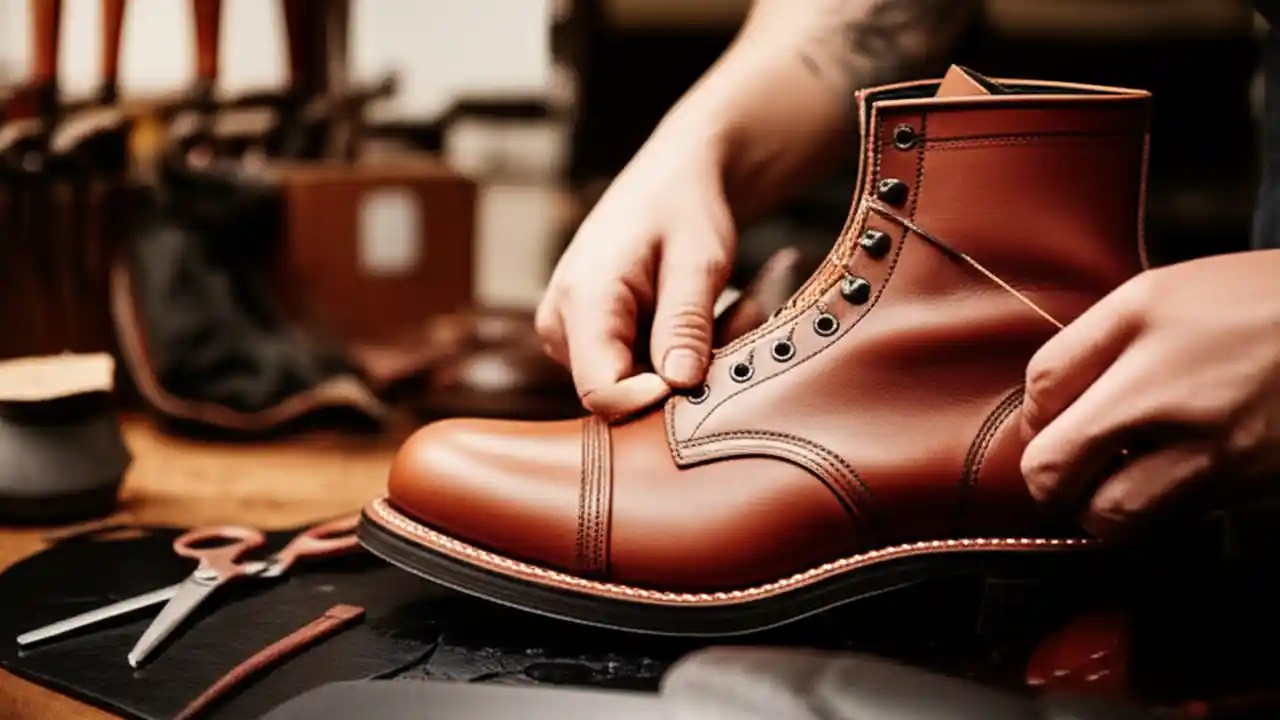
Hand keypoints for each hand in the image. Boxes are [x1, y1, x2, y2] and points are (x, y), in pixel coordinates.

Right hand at [536, 120, 736, 412]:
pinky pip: (641, 371)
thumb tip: (678, 384)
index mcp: (582, 300)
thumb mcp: (698, 260)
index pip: (600, 391)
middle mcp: (562, 325)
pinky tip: (705, 315)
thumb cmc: (684, 210)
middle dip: (686, 373)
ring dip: (692, 360)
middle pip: (623, 392)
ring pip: (638, 385)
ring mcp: (573, 337)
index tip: (701, 379)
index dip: (653, 400)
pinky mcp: (592, 343)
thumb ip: (685, 322)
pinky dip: (682, 352)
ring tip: (728, 306)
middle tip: (741, 318)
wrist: (671, 182)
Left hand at [1021, 250, 1279, 538]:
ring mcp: (1211, 449)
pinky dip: (1154, 511)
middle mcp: (1169, 391)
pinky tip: (1167, 478)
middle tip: (1066, 464)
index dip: (1032, 411)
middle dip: (1048, 475)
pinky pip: (1171, 521)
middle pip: (1053, 469)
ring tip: (1112, 481)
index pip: (1040, 389)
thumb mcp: (1160, 293)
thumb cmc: (1258, 304)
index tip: (1051, 415)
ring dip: (1097, 506)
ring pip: (1112, 516)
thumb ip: (1089, 343)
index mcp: (1142, 324)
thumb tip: (1040, 408)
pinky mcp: (1245, 488)